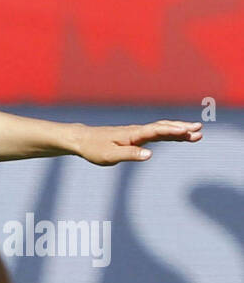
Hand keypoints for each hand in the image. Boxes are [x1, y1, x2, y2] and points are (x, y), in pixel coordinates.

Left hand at [74, 120, 201, 164]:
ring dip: (179, 130)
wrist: (83, 139)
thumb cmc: (95, 148)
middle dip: (182, 128)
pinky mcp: (136, 136)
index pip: (157, 131)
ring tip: (197, 133)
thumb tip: (150, 155)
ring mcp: (138, 133)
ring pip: (162, 129)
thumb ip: (130, 154)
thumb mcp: (110, 155)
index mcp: (133, 135)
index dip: (173, 131)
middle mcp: (138, 131)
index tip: (188, 132)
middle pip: (164, 127)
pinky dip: (170, 133)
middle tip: (200, 130)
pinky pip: (157, 133)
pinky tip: (179, 136)